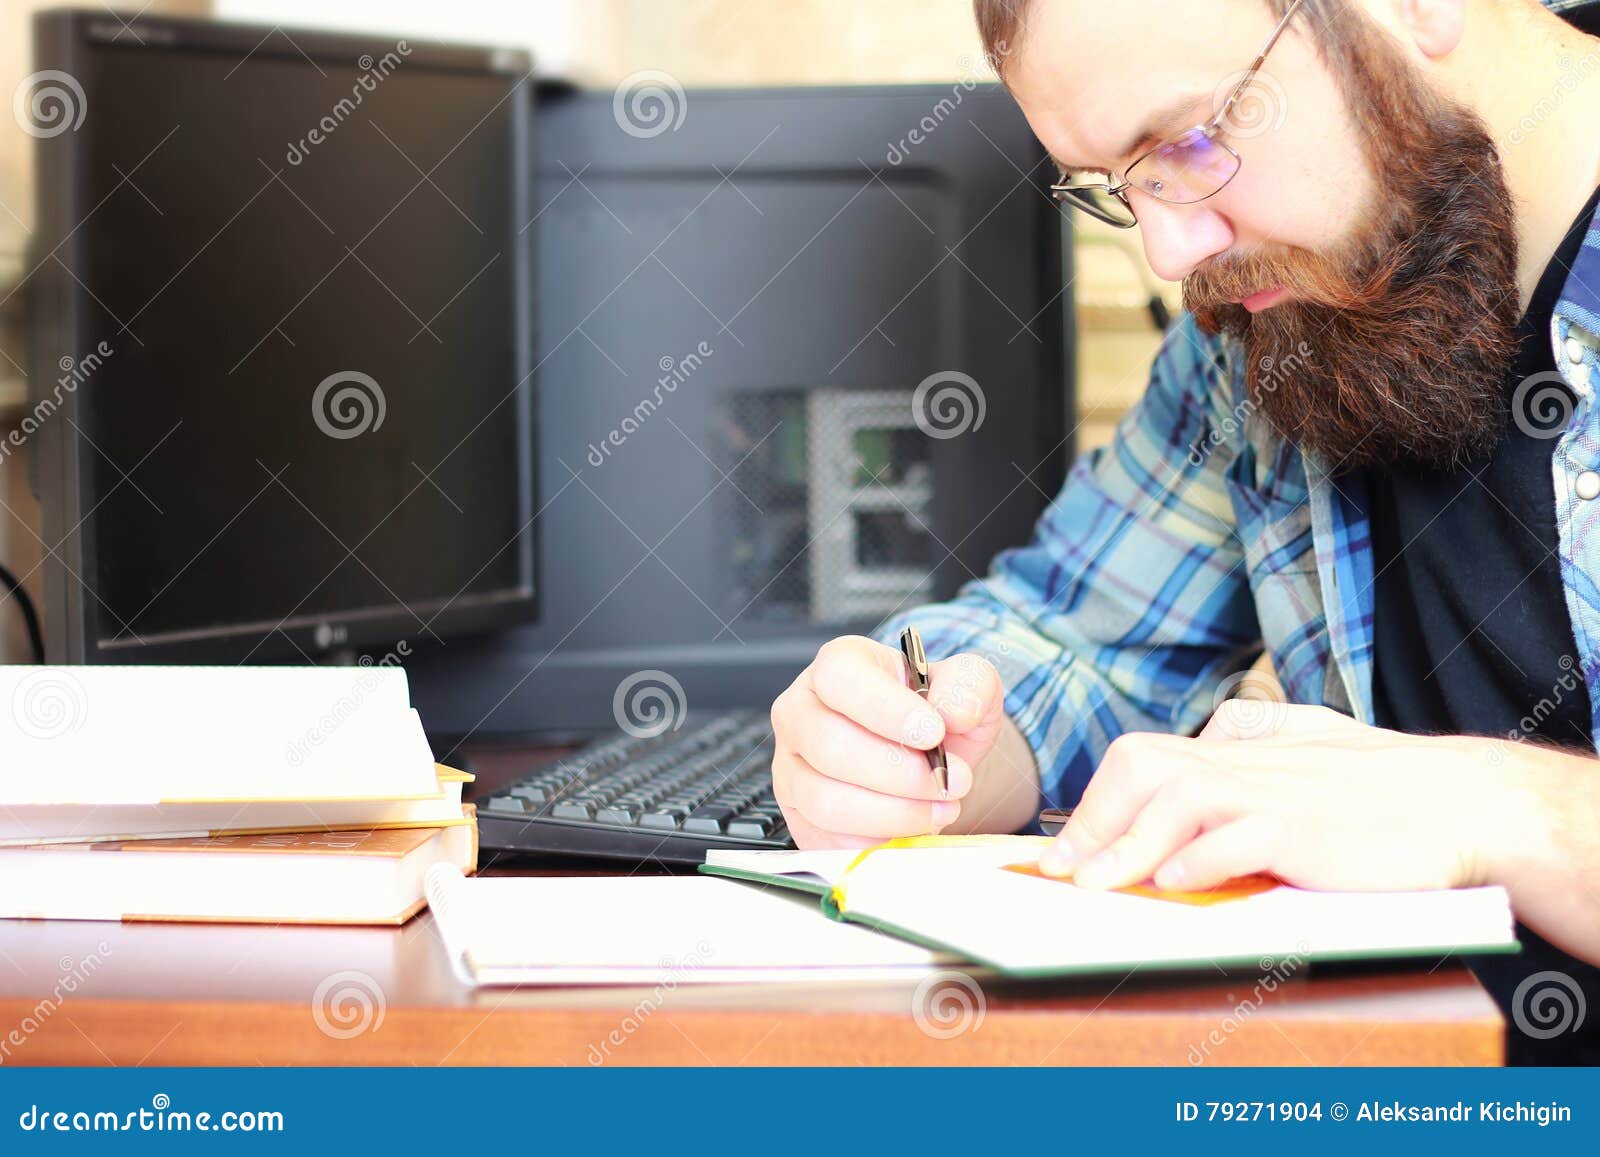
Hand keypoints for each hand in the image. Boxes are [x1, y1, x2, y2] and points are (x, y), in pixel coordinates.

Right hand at [770, 635, 1006, 848]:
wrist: (927, 759)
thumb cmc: (933, 715)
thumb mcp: (965, 686)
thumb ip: (970, 685)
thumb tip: (956, 711)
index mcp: (837, 666)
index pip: (840, 679)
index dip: (886, 709)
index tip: (933, 733)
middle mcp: (800, 712)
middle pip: (831, 746)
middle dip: (901, 773)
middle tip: (952, 781)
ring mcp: (791, 768)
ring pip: (827, 801)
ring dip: (896, 813)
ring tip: (941, 806)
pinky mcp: (799, 817)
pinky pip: (831, 840)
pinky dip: (880, 840)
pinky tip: (914, 826)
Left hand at [1039, 702, 1526, 892]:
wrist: (1465, 803)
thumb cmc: (1379, 792)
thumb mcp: (1299, 757)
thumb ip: (1239, 762)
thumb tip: (1177, 816)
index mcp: (1239, 741)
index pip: (1141, 757)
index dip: (1093, 804)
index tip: (1060, 851)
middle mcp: (1248, 758)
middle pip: (1141, 765)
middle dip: (1092, 820)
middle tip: (1061, 871)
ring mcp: (1277, 789)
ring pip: (1178, 798)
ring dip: (1127, 845)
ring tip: (1095, 886)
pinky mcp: (1309, 828)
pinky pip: (1239, 835)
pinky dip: (1199, 860)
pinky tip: (1172, 883)